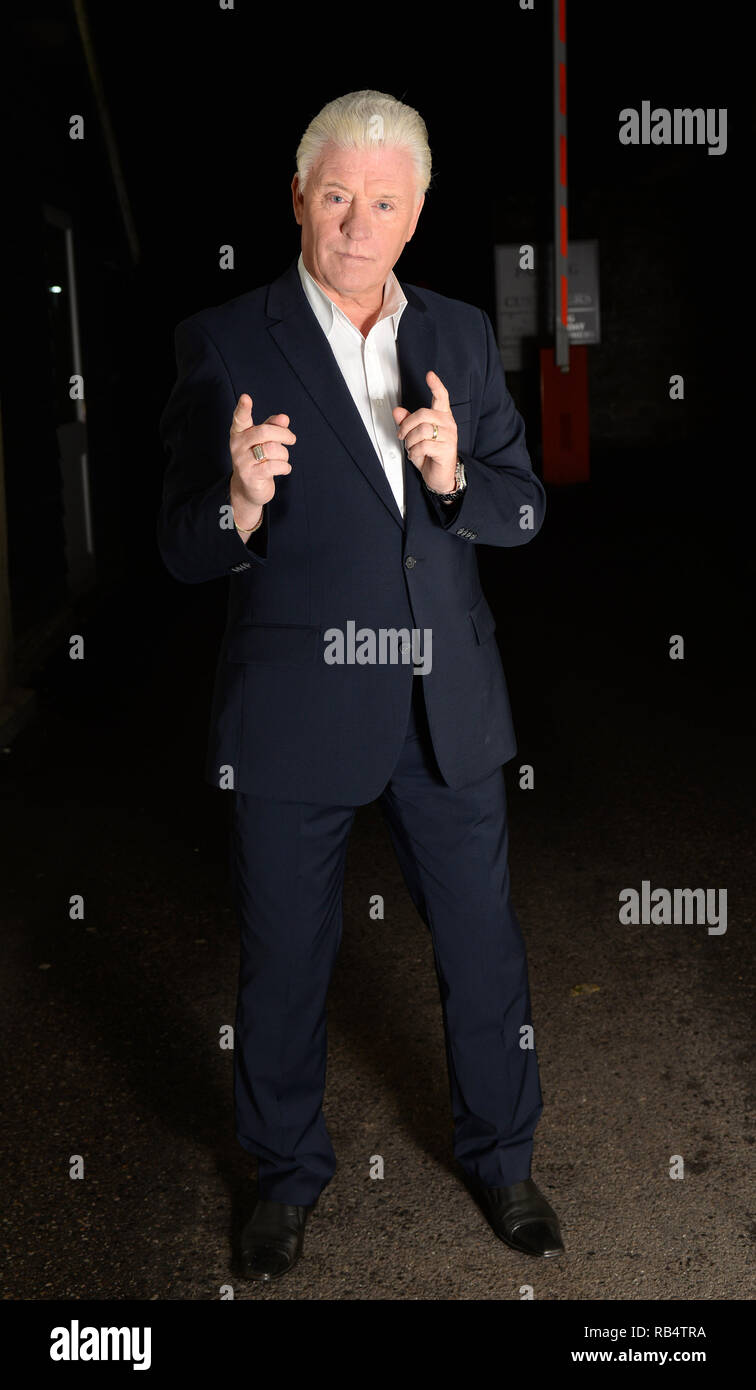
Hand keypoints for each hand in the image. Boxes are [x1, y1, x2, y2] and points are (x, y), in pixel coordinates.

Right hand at [229, 394, 295, 526]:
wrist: (249, 489)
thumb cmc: (258, 459)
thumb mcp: (264, 441)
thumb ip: (273, 427)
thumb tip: (284, 418)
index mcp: (239, 432)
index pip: (240, 418)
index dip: (243, 408)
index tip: (246, 397)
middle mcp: (237, 445)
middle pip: (264, 432)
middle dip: (283, 434)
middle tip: (292, 439)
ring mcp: (242, 461)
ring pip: (272, 449)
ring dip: (284, 454)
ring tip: (283, 459)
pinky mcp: (250, 476)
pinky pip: (274, 466)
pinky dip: (285, 467)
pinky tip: (284, 469)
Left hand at [393, 370, 458, 493]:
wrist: (440, 477)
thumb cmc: (430, 455)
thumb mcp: (415, 437)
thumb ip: (407, 422)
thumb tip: (397, 411)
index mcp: (442, 417)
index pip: (442, 397)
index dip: (436, 385)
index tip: (430, 375)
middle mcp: (448, 424)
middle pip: (423, 414)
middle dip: (406, 425)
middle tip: (402, 436)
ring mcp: (449, 436)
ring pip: (422, 430)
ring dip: (410, 441)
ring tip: (411, 448)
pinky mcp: (446, 449)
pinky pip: (424, 445)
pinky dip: (414, 452)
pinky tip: (417, 456)